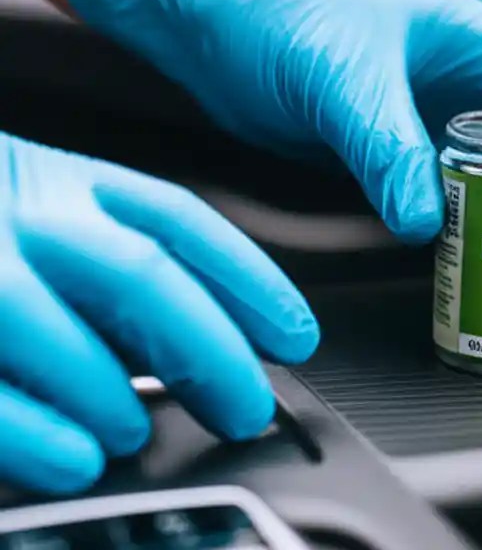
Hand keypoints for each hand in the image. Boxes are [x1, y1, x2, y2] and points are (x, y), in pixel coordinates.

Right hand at [0, 133, 317, 493]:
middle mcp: (8, 206)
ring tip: (139, 437)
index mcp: (52, 176)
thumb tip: (221, 333)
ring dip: (113, 392)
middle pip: (136, 271)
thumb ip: (109, 260)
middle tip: (246, 407)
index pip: (176, 218)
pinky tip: (74, 461)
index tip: (296, 335)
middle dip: (209, 347)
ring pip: (47, 323)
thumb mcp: (37, 214)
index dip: (249, 278)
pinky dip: (25, 428)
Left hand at [60, 0, 481, 292]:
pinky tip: (473, 268)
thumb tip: (424, 220)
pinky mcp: (402, 153)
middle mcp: (469, 84)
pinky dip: (471, 236)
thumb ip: (386, 148)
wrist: (209, 21)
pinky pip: (453, 201)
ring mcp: (436, 121)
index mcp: (480, 45)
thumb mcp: (341, 79)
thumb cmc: (277, 14)